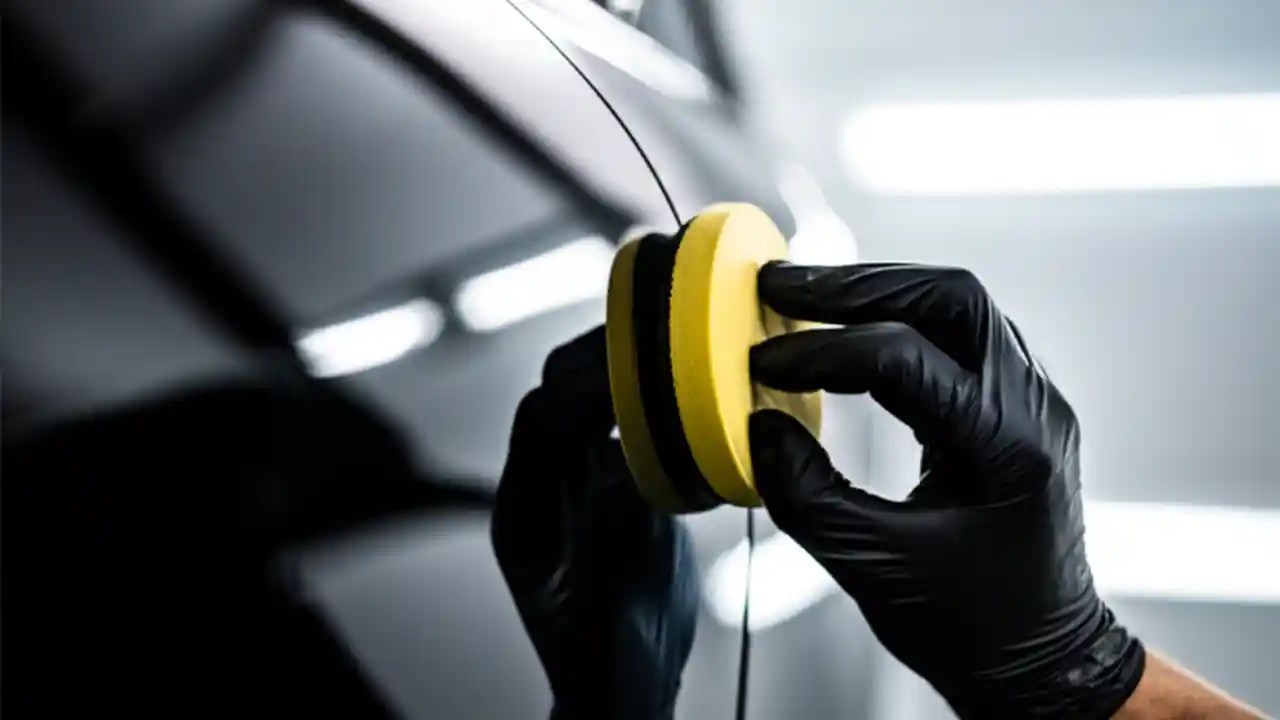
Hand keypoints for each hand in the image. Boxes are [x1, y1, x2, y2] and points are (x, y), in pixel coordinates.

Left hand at [492, 327, 697, 719]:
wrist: (630, 688)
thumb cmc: (607, 664)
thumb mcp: (608, 600)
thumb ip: (610, 530)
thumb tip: (619, 454)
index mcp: (524, 511)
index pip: (540, 415)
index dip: (582, 381)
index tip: (632, 362)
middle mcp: (546, 489)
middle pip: (561, 394)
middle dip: (605, 360)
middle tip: (662, 336)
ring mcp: (582, 488)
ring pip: (595, 404)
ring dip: (632, 376)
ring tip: (680, 352)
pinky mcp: (622, 492)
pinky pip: (633, 431)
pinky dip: (658, 408)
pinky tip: (694, 399)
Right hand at [747, 262, 1144, 717]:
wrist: (1044, 660)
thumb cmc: (970, 628)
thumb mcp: (872, 569)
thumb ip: (806, 495)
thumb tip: (759, 427)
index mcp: (1007, 448)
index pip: (904, 361)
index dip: (820, 355)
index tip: (760, 364)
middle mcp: (1035, 407)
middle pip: (951, 297)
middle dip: (857, 286)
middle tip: (782, 285)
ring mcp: (1035, 400)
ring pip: (960, 305)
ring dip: (879, 293)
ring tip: (806, 298)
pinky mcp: (1019, 406)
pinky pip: (961, 335)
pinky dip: (899, 322)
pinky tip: (850, 333)